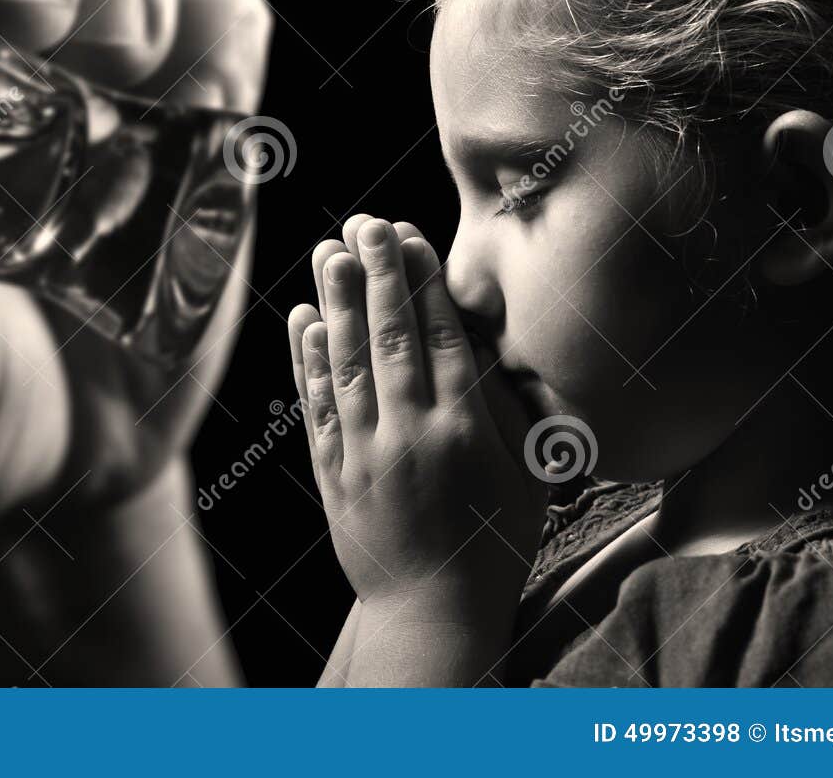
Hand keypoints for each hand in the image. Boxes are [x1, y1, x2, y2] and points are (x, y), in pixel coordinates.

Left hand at [287, 217, 546, 624]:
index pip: (440, 339)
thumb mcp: (527, 477)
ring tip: (330, 253)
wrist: (432, 610)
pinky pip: (316, 407)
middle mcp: (411, 435)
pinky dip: (308, 361)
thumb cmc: (493, 540)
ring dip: (337, 303)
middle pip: (389, 339)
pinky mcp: (332, 472)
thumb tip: (493, 346)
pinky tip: (306, 320)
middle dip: (377, 275)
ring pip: (346, 364)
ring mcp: (364, 453)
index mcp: (466, 432)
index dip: (421, 282)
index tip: (409, 235)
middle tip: (364, 223)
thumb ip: (513, 410)